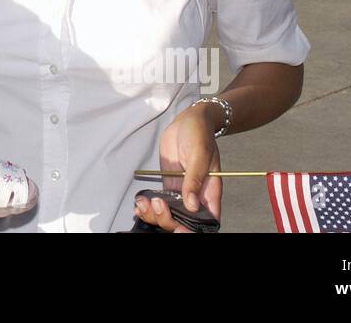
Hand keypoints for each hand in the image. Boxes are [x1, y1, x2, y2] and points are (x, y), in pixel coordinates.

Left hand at [134, 105, 222, 232]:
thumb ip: (195, 179)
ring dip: (155, 215)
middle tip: (158, 205)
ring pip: (169, 215)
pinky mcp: (168, 185)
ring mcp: (180, 192)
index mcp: (210, 192)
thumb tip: (192, 205)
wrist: (187, 121)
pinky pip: (159, 202)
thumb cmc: (200, 135)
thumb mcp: (199, 155)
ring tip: (145, 203)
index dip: (194, 229)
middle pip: (184, 222)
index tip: (180, 228)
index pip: (207, 220)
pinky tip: (140, 204)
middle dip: (169, 220)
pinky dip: (148, 207)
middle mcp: (196, 196)